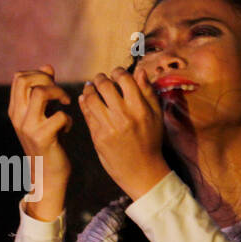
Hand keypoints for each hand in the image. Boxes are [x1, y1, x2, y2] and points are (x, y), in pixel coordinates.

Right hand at [8, 64, 71, 219]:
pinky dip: (68, 119)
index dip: (38, 73)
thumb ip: (43, 91)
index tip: (52, 84)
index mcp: (15, 109)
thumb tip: (47, 67)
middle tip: (59, 93)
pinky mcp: (42, 138)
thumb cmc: (48, 142)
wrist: (47, 176)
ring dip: (58, 93)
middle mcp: (17, 117)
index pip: (19, 77)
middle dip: (48, 79)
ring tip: (65, 104)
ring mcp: (28, 127)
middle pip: (26, 80)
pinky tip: (67, 128)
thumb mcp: (42, 114)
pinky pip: (59, 115)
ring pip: (40, 92)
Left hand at [78, 66, 170, 200]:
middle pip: (105, 86)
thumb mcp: (155, 116)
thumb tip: (139, 71)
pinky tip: (86, 99)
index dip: (118, 72)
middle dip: (100, 78)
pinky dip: (84, 103)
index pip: (124, 79)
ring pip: (91, 98)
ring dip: (89, 89)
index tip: (116, 74)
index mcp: (140, 109)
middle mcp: (123, 116)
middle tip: (100, 79)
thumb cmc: (150, 140)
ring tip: (91, 88)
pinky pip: (87, 114)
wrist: (141, 170)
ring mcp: (109, 127)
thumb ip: (147, 92)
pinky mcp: (97, 137)